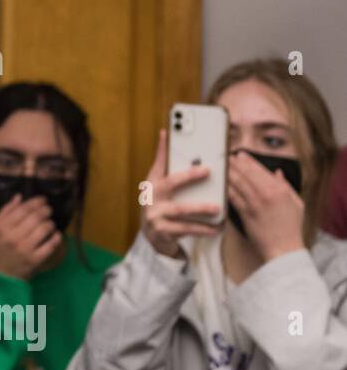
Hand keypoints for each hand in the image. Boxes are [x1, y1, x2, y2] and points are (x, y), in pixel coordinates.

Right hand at [0, 194, 61, 280]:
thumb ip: (5, 212)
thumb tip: (19, 197)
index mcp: (2, 228)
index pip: (23, 210)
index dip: (35, 202)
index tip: (42, 199)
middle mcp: (13, 237)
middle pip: (35, 218)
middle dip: (45, 210)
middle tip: (48, 209)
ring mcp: (25, 249)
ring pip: (44, 229)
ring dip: (50, 223)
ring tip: (50, 223)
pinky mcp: (34, 260)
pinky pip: (50, 245)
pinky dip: (56, 238)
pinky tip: (56, 234)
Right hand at [141, 128, 219, 258]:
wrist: (153, 236)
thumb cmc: (162, 204)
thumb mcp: (161, 184)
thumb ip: (166, 163)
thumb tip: (165, 133)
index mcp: (153, 183)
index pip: (159, 163)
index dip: (163, 149)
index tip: (170, 133)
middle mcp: (151, 197)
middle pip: (169, 183)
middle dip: (188, 176)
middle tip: (207, 171)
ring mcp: (155, 215)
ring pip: (180, 210)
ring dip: (200, 208)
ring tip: (217, 207)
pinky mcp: (162, 232)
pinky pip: (185, 229)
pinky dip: (202, 229)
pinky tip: (216, 228)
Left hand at [228, 151, 304, 263]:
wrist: (284, 248)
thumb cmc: (291, 227)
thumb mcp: (296, 203)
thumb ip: (286, 186)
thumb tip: (277, 172)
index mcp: (280, 190)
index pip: (261, 170)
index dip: (249, 161)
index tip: (240, 155)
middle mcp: (267, 194)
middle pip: (247, 173)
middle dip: (235, 163)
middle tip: (225, 155)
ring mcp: (255, 203)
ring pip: (238, 183)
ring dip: (228, 172)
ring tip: (221, 164)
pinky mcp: (245, 214)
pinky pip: (233, 197)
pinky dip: (226, 188)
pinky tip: (219, 182)